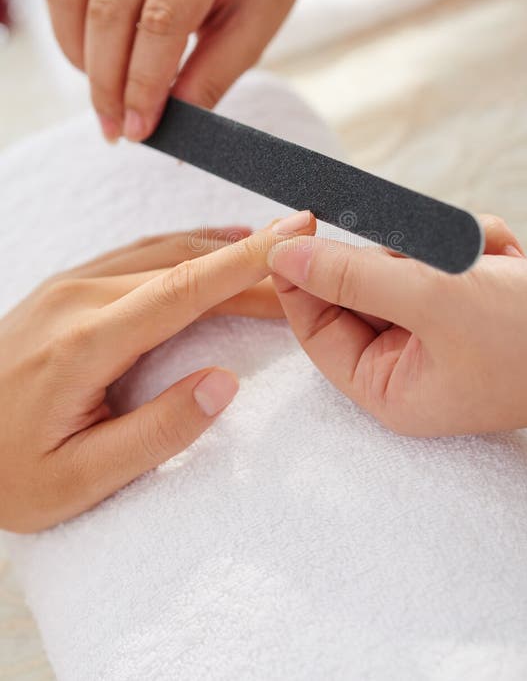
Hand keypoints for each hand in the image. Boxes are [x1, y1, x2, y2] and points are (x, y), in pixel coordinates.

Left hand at [0, 215, 315, 531]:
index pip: (185, 288)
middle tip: (306, 264)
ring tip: (272, 252)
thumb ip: (157, 434)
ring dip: (221, 249)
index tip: (297, 235)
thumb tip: (224, 382)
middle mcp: (77, 297)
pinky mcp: (64, 288)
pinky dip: (185, 249)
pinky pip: (137, 255)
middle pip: (184, 265)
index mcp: (85, 342)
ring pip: (161, 251)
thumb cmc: (2, 471)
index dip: (248, 262)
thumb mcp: (76, 481)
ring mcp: (67, 286)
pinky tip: (209, 251)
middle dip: (251, 262)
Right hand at [44, 0, 308, 141]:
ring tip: (106, 98)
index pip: (162, 17)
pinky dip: (69, 30)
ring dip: (81, 57)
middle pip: (109, 6)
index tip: (141, 129)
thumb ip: (212, 75)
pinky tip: (95, 61)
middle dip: (108, 80)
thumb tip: (169, 127)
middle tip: (117, 128)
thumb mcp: (256, 28)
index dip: (145, 81)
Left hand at [267, 213, 526, 435]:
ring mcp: (441, 330)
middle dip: (391, 256)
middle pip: (357, 288)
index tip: (300, 220)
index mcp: (389, 387)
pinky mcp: (471, 300)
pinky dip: (473, 243)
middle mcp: (409, 363)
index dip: (300, 273)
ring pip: (403, 262)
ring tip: (480, 259)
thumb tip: (281, 256)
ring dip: (439, 246)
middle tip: (419, 242)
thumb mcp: (432, 300)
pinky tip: (510, 257)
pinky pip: (444, 254)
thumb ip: (351, 277)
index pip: (313, 326)